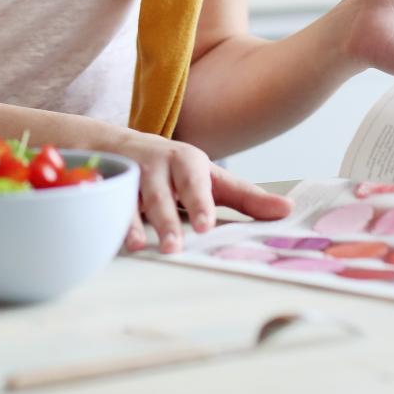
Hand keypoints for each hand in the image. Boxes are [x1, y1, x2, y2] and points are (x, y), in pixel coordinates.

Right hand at [117, 131, 291, 254]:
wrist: (117, 146)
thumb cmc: (176, 170)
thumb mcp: (210, 178)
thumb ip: (246, 197)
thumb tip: (288, 210)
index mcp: (187, 161)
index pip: (196, 183)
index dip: (200, 203)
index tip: (206, 225)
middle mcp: (156, 164)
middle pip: (161, 194)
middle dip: (166, 220)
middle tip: (174, 246)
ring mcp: (128, 175)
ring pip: (130, 198)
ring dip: (134, 222)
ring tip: (139, 247)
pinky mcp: (105, 186)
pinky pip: (105, 204)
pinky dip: (108, 221)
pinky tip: (112, 239)